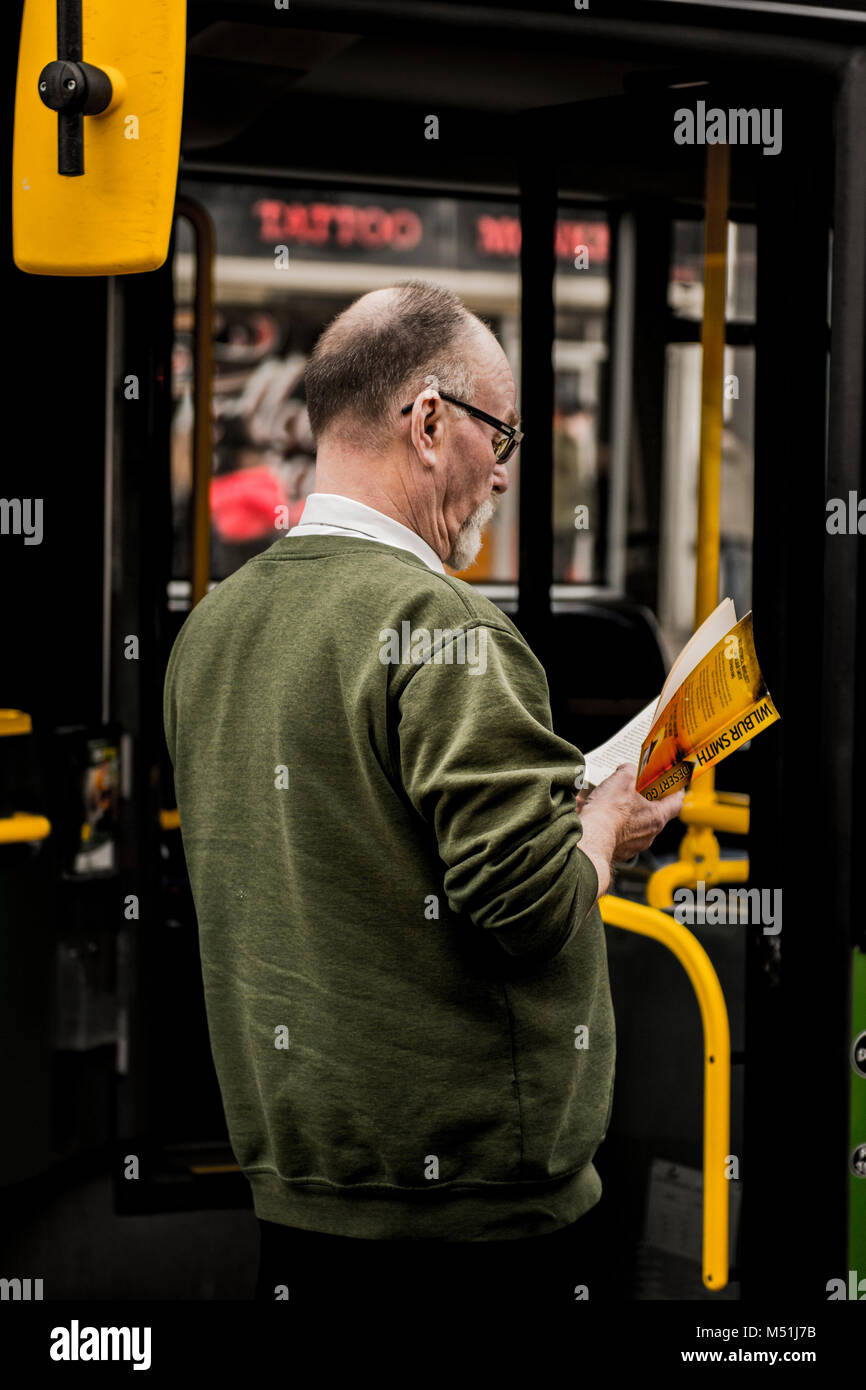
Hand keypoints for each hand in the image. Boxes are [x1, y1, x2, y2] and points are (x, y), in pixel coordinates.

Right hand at [577, 763, 684, 895]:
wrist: (589, 838)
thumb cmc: (610, 812)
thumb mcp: (623, 777)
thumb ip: (630, 770)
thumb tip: (628, 769)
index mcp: (656, 817)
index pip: (676, 803)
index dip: (675, 790)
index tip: (672, 783)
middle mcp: (648, 834)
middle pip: (653, 813)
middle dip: (643, 799)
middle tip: (634, 787)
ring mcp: (633, 845)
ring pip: (631, 824)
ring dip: (622, 812)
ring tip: (606, 799)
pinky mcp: (617, 851)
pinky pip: (614, 833)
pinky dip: (606, 822)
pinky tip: (592, 811)